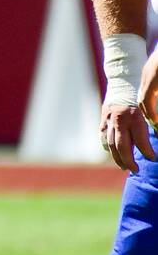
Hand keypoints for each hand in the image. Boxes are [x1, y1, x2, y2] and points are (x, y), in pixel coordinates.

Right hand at [106, 50, 157, 172]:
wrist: (121, 84)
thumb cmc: (137, 100)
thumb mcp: (145, 113)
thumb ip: (146, 129)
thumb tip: (151, 146)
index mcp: (133, 117)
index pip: (140, 140)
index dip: (147, 152)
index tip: (153, 159)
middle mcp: (119, 120)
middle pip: (122, 146)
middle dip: (129, 160)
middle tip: (136, 170)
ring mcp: (108, 120)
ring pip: (110, 144)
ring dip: (117, 157)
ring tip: (124, 167)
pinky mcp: (102, 120)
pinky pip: (104, 137)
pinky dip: (108, 146)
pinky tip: (114, 154)